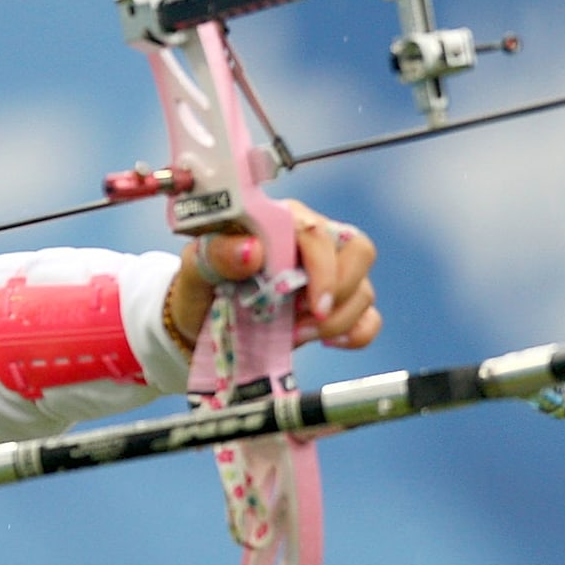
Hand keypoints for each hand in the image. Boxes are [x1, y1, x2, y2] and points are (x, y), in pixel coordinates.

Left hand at [164, 199, 381, 352]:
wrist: (198, 326)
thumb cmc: (200, 288)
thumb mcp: (196, 270)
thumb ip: (218, 254)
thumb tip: (253, 249)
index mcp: (281, 222)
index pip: (318, 233)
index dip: (323, 270)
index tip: (311, 307)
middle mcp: (312, 243)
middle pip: (358, 252)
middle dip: (339, 293)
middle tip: (305, 322)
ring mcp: (329, 275)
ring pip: (364, 289)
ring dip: (338, 320)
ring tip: (296, 335)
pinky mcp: (336, 307)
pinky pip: (369, 317)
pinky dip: (357, 333)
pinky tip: (329, 341)